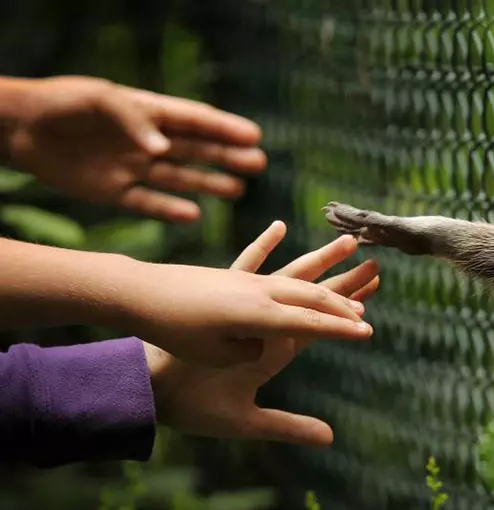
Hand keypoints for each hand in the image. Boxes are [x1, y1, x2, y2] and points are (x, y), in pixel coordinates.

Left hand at [5, 75, 265, 221]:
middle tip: (258, 163)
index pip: (194, 120)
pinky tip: (193, 214)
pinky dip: (170, 209)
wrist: (19, 129)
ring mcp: (132, 167)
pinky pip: (148, 203)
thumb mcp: (98, 100)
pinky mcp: (114, 191)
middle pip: (195, 149)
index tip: (253, 135)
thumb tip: (161, 149)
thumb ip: (134, 122)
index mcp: (148, 112)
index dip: (224, 127)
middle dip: (227, 156)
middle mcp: (146, 140)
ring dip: (209, 182)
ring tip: (238, 190)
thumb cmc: (60, 103)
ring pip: (179, 176)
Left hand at [144, 222, 379, 445]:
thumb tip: (262, 338)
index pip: (312, 323)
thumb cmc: (174, 334)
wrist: (139, 299)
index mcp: (260, 317)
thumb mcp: (215, 355)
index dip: (342, 328)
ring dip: (325, 260)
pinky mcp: (227, 274)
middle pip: (313, 295)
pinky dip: (268, 242)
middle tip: (373, 291)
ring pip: (295, 272)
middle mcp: (260, 293)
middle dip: (345, 296)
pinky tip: (280, 227)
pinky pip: (254, 257)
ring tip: (351, 243)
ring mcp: (245, 279)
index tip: (368, 331)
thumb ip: (248, 349)